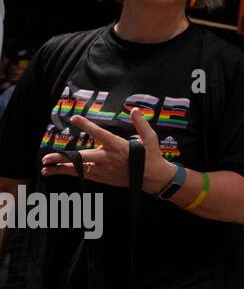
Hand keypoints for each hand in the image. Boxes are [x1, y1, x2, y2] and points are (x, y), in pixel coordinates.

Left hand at [41, 108, 172, 192]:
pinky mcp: (103, 178)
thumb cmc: (151, 156)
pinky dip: (71, 173)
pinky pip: (84, 175)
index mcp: (117, 146)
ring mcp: (103, 170)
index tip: (74, 119)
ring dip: (61, 169)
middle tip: (46, 158)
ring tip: (46, 168)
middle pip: (80, 157)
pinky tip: (60, 172)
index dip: (86, 125)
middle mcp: (107, 158)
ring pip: (78, 168)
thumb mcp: (150, 138)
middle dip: (61, 158)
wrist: (152, 177)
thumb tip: (134, 110)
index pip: (98, 133)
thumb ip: (141, 123)